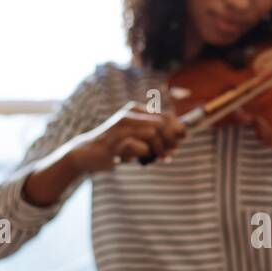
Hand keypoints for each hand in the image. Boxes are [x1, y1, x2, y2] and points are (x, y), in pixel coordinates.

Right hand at [71, 100, 186, 171]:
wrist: (88, 153)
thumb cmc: (117, 146)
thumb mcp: (139, 137)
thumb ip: (158, 135)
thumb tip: (183, 135)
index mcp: (136, 110)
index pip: (167, 115)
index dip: (178, 129)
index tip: (179, 143)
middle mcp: (129, 114)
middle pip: (163, 123)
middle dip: (170, 140)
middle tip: (168, 154)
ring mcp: (122, 125)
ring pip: (154, 133)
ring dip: (159, 149)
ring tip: (158, 158)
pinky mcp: (116, 140)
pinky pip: (141, 147)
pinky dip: (145, 154)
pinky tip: (141, 160)